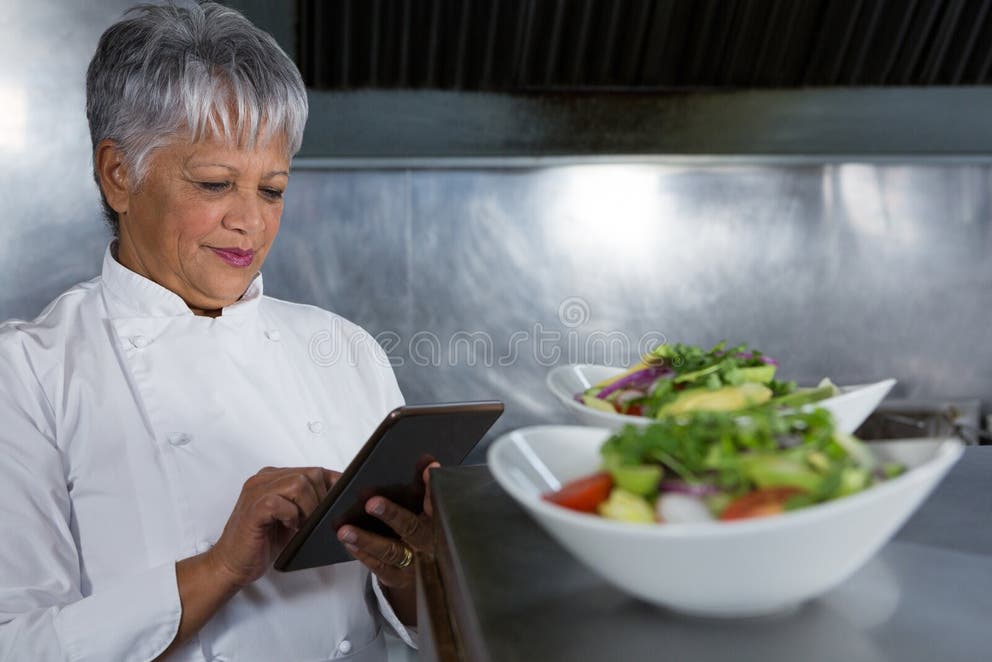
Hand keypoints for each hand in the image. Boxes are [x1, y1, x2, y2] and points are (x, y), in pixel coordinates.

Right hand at [206, 466, 339, 585]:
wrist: (231, 564)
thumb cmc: (262, 542)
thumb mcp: (292, 518)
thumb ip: (308, 503)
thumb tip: (339, 500)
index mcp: (274, 478)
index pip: (314, 470)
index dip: (333, 484)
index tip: (343, 500)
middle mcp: (264, 479)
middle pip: (309, 474)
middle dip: (322, 498)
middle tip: (317, 520)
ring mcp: (256, 492)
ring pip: (298, 484)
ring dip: (309, 507)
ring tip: (303, 525)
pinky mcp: (252, 510)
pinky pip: (279, 502)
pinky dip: (291, 515)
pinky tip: (290, 527)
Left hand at [336, 462, 439, 589]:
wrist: (429, 575)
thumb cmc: (422, 532)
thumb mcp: (424, 510)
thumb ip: (424, 487)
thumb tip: (429, 461)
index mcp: (436, 522)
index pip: (437, 502)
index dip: (432, 487)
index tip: (429, 467)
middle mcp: (428, 543)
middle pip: (412, 528)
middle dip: (392, 514)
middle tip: (372, 503)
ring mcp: (414, 563)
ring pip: (391, 551)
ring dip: (367, 539)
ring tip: (345, 529)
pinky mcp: (398, 578)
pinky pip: (380, 568)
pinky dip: (363, 555)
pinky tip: (348, 543)